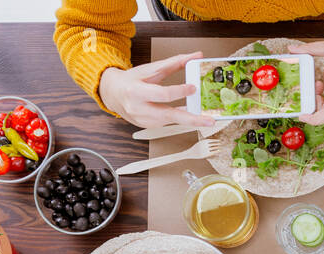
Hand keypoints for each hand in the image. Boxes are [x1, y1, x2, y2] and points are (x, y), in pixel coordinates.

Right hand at [99, 51, 215, 128]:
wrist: (113, 94)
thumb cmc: (131, 80)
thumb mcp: (150, 69)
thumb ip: (174, 63)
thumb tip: (195, 56)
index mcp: (136, 91)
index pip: (162, 94)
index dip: (179, 91)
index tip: (193, 88)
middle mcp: (139, 108)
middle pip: (170, 116)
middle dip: (193, 119)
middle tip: (210, 121)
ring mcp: (144, 120)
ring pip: (172, 121)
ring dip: (189, 119)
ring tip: (206, 118)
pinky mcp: (149, 126)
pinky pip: (168, 123)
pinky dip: (179, 118)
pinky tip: (188, 114)